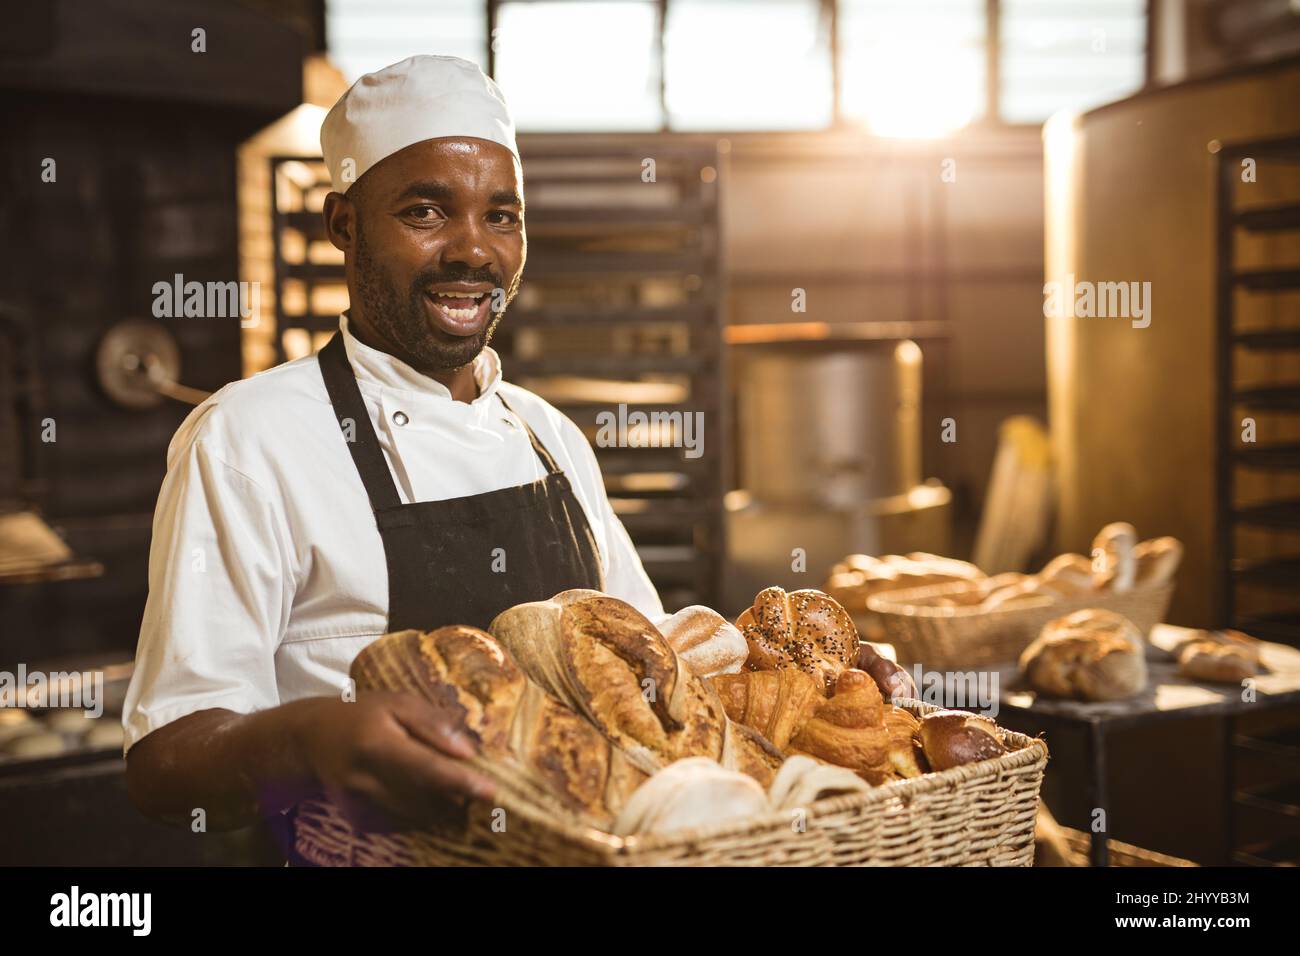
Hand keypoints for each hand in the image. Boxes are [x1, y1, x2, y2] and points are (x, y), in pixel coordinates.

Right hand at [296, 692, 496, 832]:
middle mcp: (364, 780)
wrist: (311, 740)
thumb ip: (433, 723)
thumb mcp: (397, 702)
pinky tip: (421, 792)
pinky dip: (421, 811)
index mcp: (376, 744)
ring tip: (451, 786)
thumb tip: (468, 752)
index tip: (492, 792)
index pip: (426, 769)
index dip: (460, 783)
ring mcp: (359, 805)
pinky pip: (404, 823)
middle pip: (426, 799)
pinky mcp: (359, 821)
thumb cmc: (362, 715)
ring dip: (443, 806)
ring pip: (418, 815)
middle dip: (457, 797)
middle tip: (476, 785)